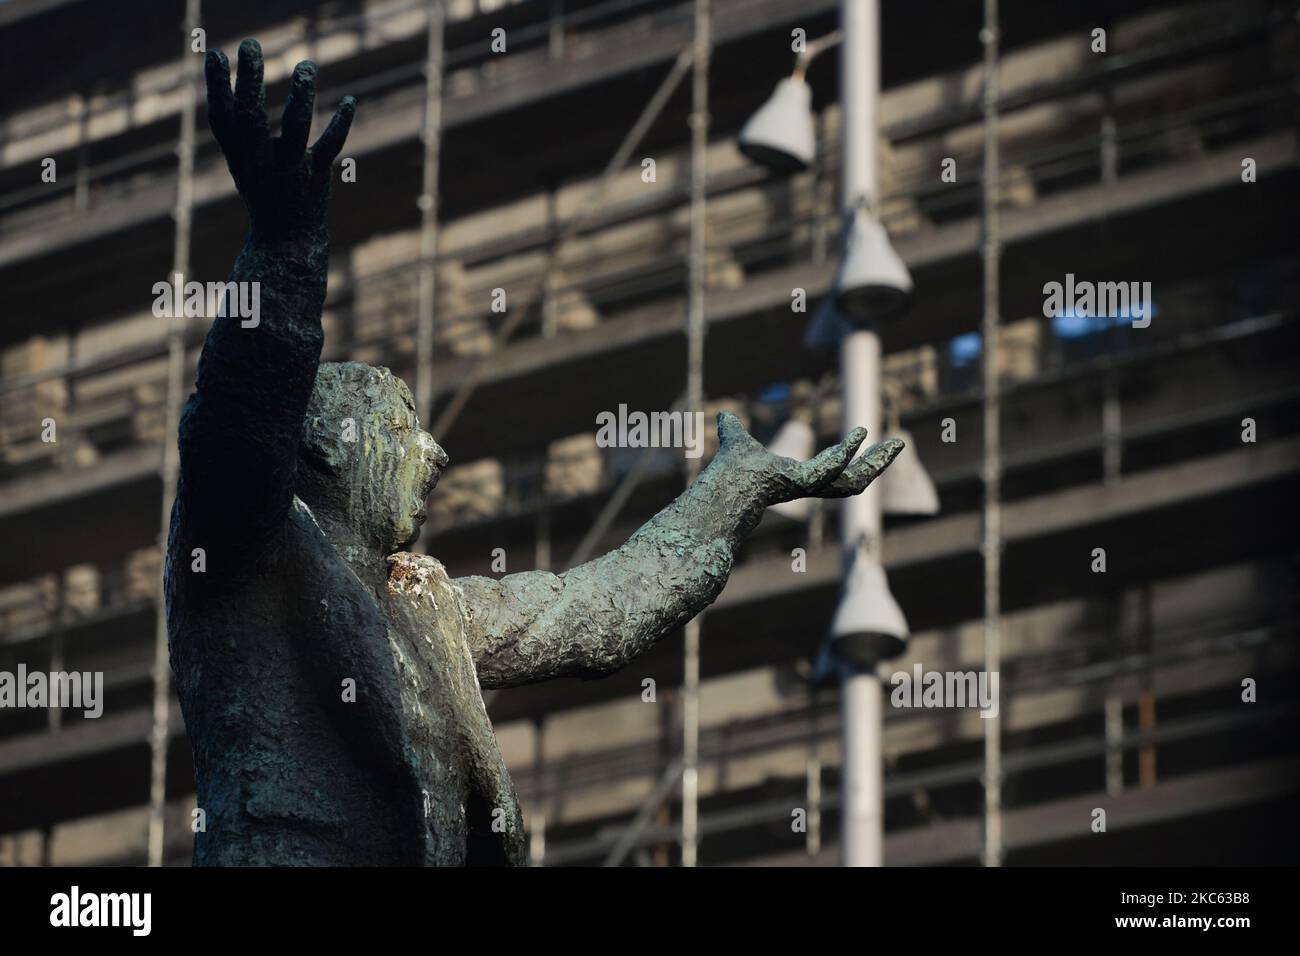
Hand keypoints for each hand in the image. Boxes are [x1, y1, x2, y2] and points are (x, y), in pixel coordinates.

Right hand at [205, 39, 354, 244]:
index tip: (215, 54)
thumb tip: (217, 72)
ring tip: (306, 65)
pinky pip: (329, 146)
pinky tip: (350, 101)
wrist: (286, 241)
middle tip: (250, 44)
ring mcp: (289, 168)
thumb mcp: (240, 159)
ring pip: (295, 128)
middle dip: (250, 81)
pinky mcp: (317, 176)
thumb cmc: (262, 190)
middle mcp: (260, 161)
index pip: (222, 118)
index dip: (217, 87)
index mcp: (239, 156)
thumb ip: (232, 124)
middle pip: (251, 118)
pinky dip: (341, 124)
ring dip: (300, 96)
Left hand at [714, 411, 903, 505]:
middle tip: (898, 443)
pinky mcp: (804, 482)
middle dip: (877, 462)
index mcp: (800, 478)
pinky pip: (833, 467)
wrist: (720, 485)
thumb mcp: (737, 442)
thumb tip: (723, 417)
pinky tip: (861, 433)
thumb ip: (733, 430)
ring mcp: (809, 487)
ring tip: (897, 443)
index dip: (853, 456)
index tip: (866, 437)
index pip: (836, 470)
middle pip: (854, 479)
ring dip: (876, 462)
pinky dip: (848, 451)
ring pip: (854, 480)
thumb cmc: (728, 472)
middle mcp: (809, 486)